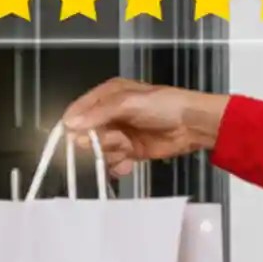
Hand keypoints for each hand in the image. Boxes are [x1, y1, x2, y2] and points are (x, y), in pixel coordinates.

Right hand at [62, 78, 229, 176]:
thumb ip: (99, 114)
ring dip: (110, 153)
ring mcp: (120, 134)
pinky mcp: (130, 151)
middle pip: (86, 134)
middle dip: (97, 142)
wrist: (192, 125)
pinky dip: (118, 165)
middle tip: (113, 140)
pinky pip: (113, 162)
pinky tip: (129, 162)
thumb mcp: (129, 103)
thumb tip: (70, 124)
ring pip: (99, 150)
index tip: (71, 138)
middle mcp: (110, 115)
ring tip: (127, 148)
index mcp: (107, 96)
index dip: (73, 125)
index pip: (79, 110)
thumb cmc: (164, 105)